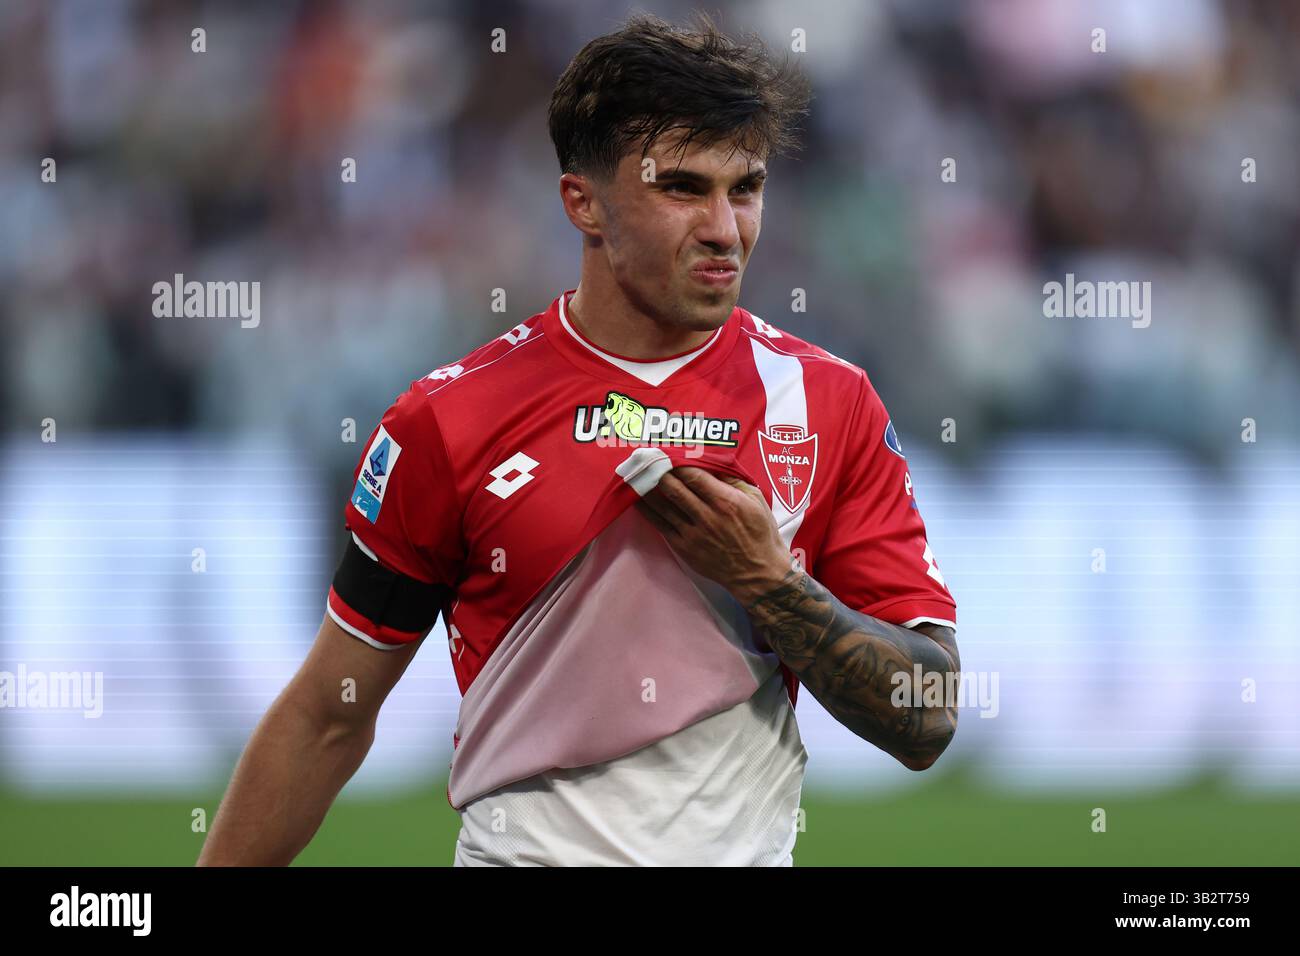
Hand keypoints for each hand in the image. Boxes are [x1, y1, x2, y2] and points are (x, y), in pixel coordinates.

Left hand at [634, 466, 795, 604]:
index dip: (676, 463)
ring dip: (646, 489)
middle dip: (657, 471)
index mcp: (725, 501)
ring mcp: (693, 534)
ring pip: (662, 506)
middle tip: (646, 459)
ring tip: (636, 475)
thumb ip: (732, 480)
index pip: (693, 476)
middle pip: (673, 488)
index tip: (667, 454)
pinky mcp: (684, 548)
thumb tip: (711, 464)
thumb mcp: (756, 500)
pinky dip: (647, 511)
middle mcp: (706, 516)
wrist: (756, 572)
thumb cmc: (760, 533)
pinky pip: (660, 525)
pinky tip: (637, 500)